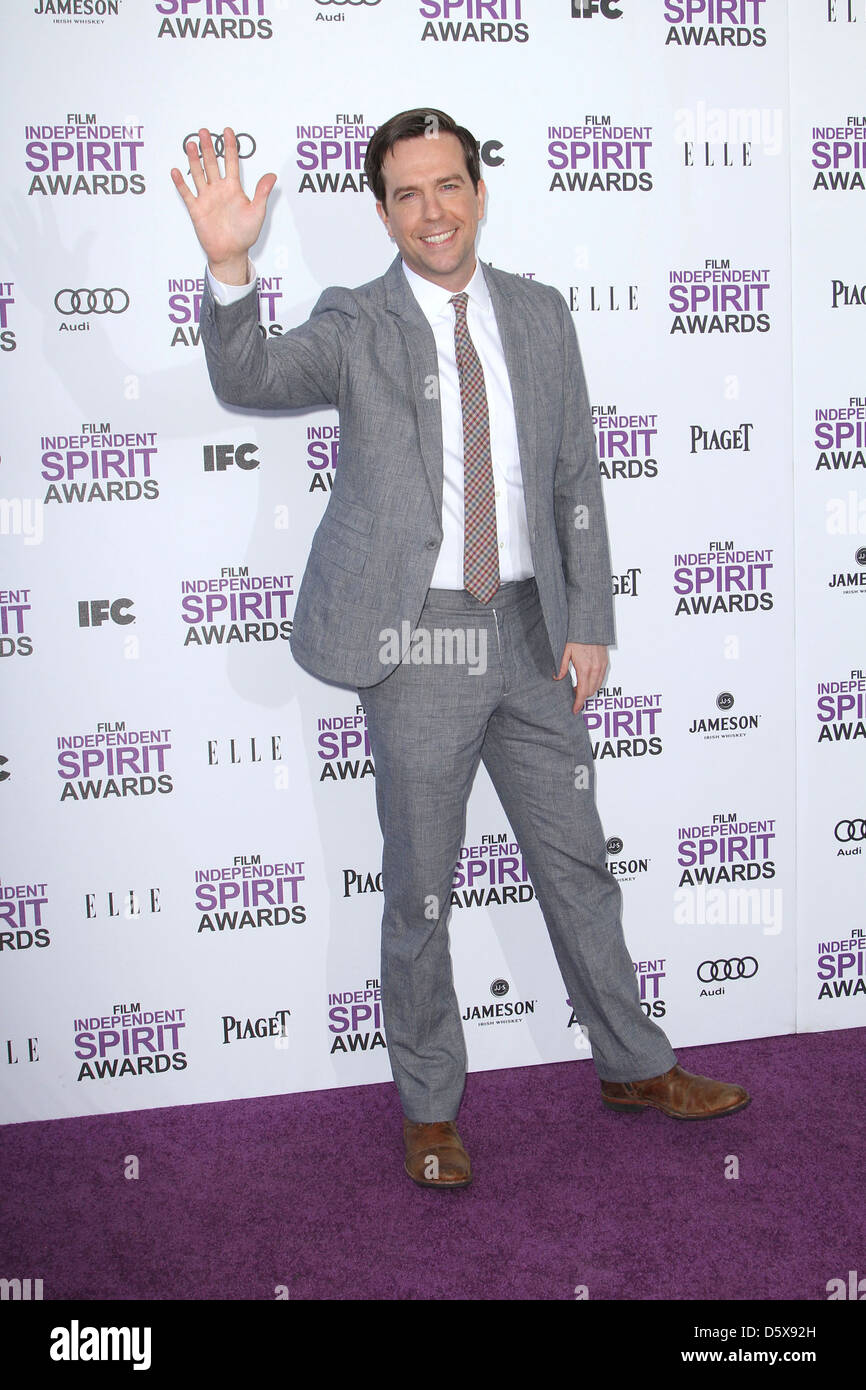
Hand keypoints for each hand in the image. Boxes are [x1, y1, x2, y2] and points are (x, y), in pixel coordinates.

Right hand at [170, 127, 276, 283]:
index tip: (228, 131)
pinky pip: (186, 193)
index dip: (229, 147)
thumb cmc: (245, 234)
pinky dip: (180, 183)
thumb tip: (272, 176)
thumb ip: (262, 192)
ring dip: (194, 160)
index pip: (231, 162)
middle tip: (204, 132)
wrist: (231, 252)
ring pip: (198, 174)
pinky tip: (175, 171)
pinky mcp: (196, 209)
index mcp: (233, 188)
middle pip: (211, 163)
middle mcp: (218, 190)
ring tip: (190, 144)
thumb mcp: (257, 212)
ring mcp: (206, 198)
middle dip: (208, 148)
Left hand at [554, 642, 607, 713]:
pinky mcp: (605, 663)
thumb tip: (557, 678)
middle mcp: (595, 669)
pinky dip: (595, 683)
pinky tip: (587, 678)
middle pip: (590, 692)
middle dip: (582, 696)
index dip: (579, 703)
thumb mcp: (565, 652)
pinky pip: (601, 679)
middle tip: (573, 692)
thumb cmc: (578, 637)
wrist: (591, 627)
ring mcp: (602, 666)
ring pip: (597, 686)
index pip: (583, 692)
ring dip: (589, 689)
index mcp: (584, 668)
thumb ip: (562, 667)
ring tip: (579, 685)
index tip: (575, 709)